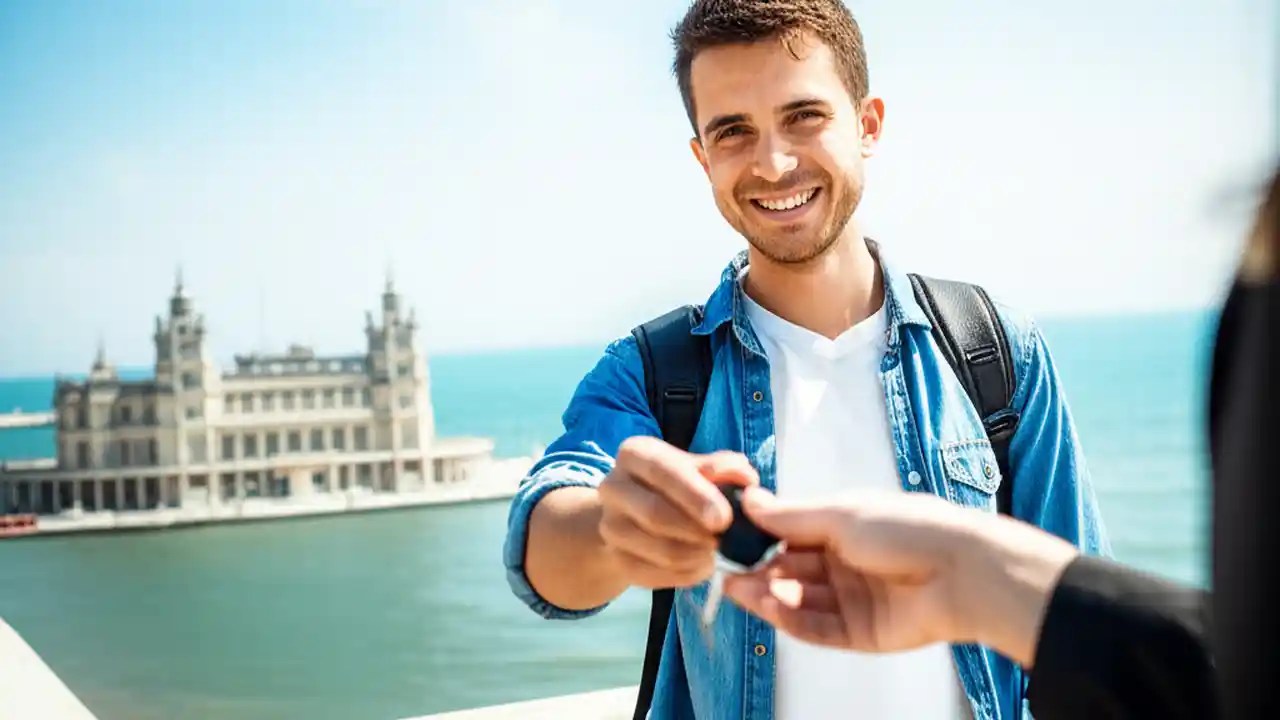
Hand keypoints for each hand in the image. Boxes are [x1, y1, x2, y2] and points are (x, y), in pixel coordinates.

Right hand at [597, 436, 757, 588]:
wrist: (635, 516)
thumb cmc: (675, 485)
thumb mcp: (697, 468)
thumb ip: (723, 468)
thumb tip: (746, 477)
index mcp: (635, 454)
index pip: (662, 471)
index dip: (695, 495)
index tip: (724, 518)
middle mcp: (613, 486)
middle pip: (655, 514)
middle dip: (696, 531)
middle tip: (722, 540)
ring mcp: (609, 525)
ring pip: (657, 549)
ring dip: (695, 556)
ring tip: (716, 553)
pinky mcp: (615, 559)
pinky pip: (654, 575)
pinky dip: (685, 574)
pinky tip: (702, 566)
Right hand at [722, 488, 1077, 664]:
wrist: (960, 573)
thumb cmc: (907, 530)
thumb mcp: (840, 514)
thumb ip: (791, 516)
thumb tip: (751, 500)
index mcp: (844, 527)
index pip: (793, 535)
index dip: (762, 539)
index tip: (730, 539)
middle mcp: (846, 563)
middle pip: (793, 571)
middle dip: (760, 571)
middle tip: (728, 571)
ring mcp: (853, 600)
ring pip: (800, 601)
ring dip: (770, 595)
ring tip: (740, 589)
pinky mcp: (861, 633)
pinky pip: (817, 628)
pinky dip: (791, 618)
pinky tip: (770, 606)